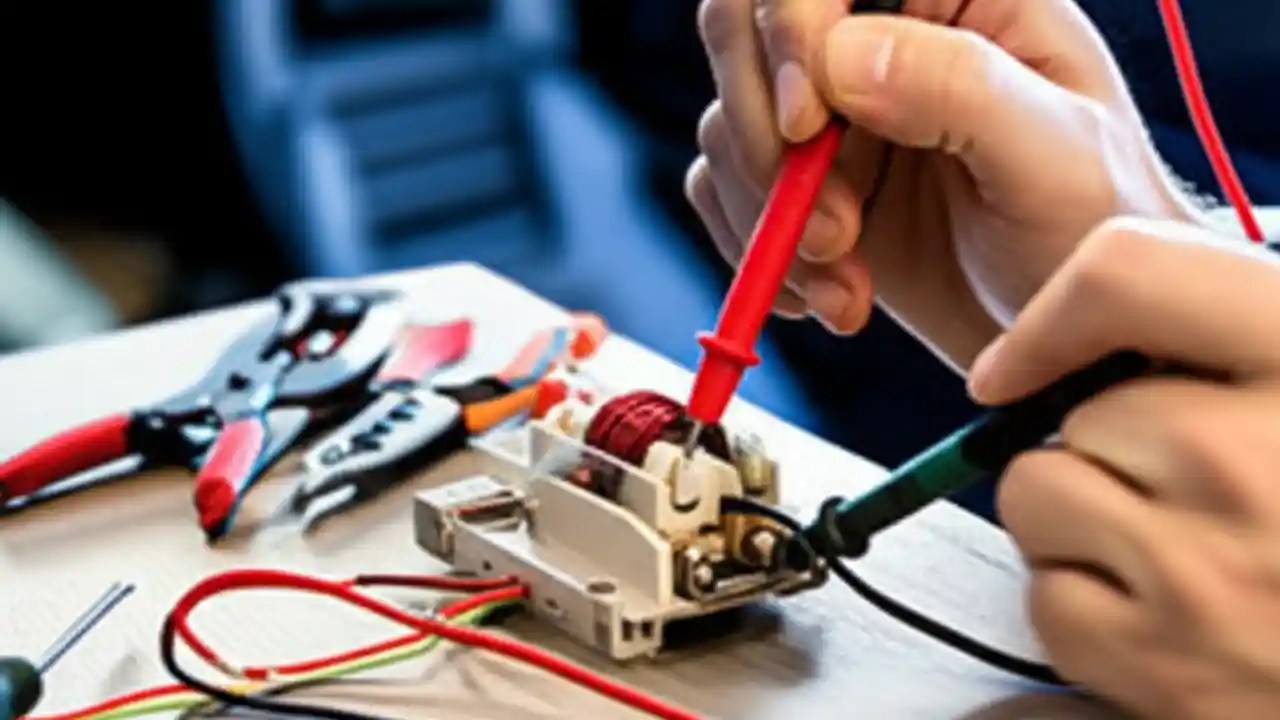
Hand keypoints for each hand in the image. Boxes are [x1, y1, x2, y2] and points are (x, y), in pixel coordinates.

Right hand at [686, 0, 1200, 368]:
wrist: (1072, 336)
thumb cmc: (1093, 231)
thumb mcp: (1055, 156)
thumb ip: (958, 90)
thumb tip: (841, 59)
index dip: (790, 32)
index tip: (808, 128)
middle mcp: (883, 38)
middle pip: (743, 29)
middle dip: (763, 139)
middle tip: (829, 231)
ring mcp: (836, 112)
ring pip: (729, 125)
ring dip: (770, 221)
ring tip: (847, 283)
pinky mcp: (804, 182)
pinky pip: (726, 192)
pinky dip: (758, 254)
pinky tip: (828, 296)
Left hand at [972, 218, 1279, 718]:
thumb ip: (1199, 328)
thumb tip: (1015, 365)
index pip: (1124, 275)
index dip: (1052, 315)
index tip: (1024, 361)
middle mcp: (1258, 464)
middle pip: (1069, 412)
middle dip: (1104, 448)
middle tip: (1187, 488)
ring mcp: (1209, 576)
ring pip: (1033, 498)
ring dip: (1076, 523)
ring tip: (1173, 547)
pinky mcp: (1166, 671)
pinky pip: (1044, 601)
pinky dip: (1084, 610)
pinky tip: (1165, 613)